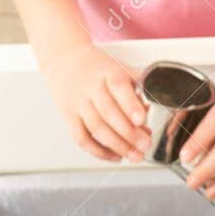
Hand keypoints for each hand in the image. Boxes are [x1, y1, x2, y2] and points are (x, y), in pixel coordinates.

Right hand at [45, 43, 150, 162]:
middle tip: (145, 145)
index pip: (119, 87)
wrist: (63, 59)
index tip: (142, 120)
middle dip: (129, 133)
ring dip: (117, 145)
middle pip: (108, 112)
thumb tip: (151, 110)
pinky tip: (114, 156)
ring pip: (96, 128)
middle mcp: (91, 87)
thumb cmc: (98, 68)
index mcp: (109, 72)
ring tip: (134, 156)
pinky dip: (98, 151)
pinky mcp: (68, 116)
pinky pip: (81, 138)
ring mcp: (78, 103)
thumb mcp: (121, 68)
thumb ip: (138, 87)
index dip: (130, 105)